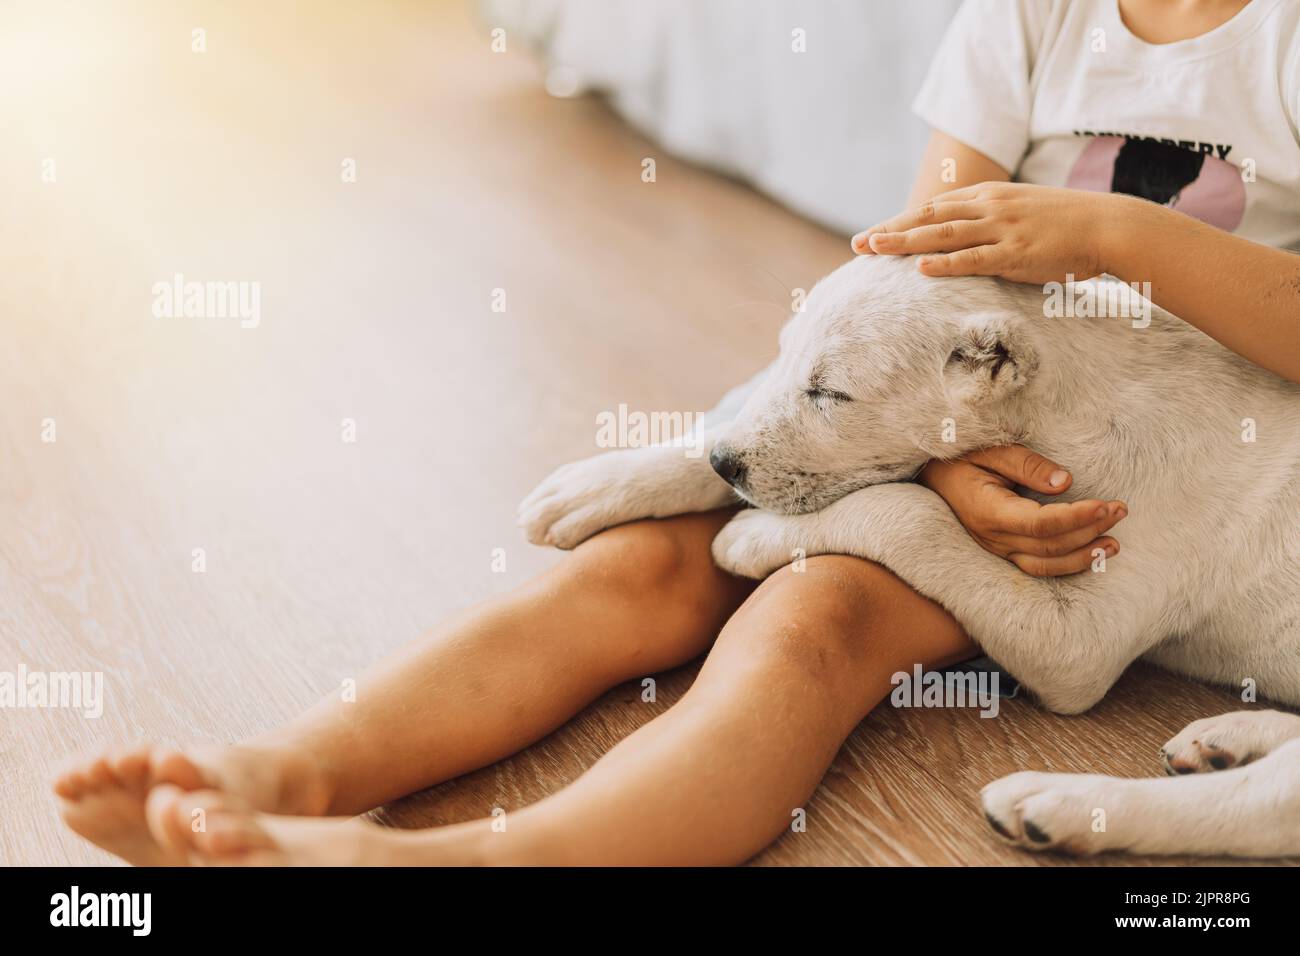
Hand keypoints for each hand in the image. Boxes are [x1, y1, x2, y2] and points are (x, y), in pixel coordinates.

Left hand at [851, 182, 1121, 283]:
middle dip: (889, 231)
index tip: (871, 234)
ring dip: (905, 242)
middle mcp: (990, 207)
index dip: (899, 221)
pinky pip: (973, 259)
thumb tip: (964, 240)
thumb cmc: (1067, 226)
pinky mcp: (1016, 252)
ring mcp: (1002, 228)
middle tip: (856, 245)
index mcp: (990, 196)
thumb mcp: (1023, 213)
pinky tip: (920, 269)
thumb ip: (992, 221)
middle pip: (928, 217)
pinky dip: (944, 263)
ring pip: (942, 234)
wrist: (1110, 225)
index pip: (934, 208)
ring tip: (873, 251)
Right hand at [918, 445, 1126, 576]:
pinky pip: (1037, 568)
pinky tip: (1090, 554)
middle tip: (1120, 510)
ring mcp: (997, 549)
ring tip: (1114, 543)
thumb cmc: (959, 459)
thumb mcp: (988, 450)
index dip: (1076, 518)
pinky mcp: (1002, 552)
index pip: (1041, 523)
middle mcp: (993, 537)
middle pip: (1049, 545)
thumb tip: (1065, 482)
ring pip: (1046, 565)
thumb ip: (1025, 465)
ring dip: (1083, 556)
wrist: (930, 477)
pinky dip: (1067, 565)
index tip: (1106, 504)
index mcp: (988, 511)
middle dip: (1089, 530)